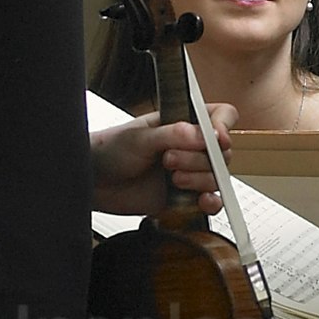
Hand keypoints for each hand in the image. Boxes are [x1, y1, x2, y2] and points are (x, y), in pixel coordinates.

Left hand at [90, 109, 224, 217]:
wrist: (94, 182)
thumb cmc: (111, 150)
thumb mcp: (139, 137)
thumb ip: (172, 134)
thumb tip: (202, 134)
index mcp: (183, 121)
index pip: (220, 116)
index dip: (223, 126)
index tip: (216, 138)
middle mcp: (191, 146)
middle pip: (222, 152)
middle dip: (199, 158)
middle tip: (168, 159)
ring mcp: (189, 172)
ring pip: (217, 177)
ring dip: (199, 179)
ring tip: (172, 178)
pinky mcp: (185, 197)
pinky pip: (211, 202)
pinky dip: (211, 202)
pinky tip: (200, 200)